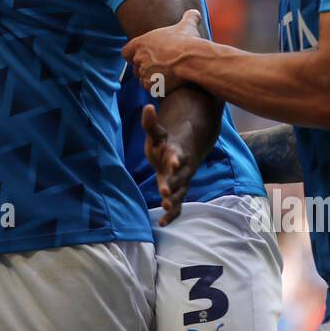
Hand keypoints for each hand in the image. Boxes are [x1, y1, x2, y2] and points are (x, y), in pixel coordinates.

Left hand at [120, 8, 202, 94]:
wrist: (192, 60)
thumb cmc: (188, 41)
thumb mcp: (187, 25)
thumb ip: (189, 17)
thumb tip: (195, 13)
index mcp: (140, 43)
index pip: (126, 52)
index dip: (133, 55)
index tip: (144, 57)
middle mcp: (138, 58)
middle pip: (136, 67)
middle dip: (146, 68)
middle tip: (160, 67)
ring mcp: (143, 73)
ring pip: (143, 79)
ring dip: (152, 78)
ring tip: (166, 76)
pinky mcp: (151, 86)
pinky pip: (151, 89)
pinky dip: (158, 88)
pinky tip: (169, 83)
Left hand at [141, 104, 197, 224]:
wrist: (182, 152)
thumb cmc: (167, 142)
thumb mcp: (158, 132)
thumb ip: (151, 123)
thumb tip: (147, 107)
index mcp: (177, 153)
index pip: (178, 156)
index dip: (176, 159)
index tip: (174, 161)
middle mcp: (181, 170)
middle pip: (179, 178)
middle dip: (173, 185)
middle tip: (164, 193)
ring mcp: (181, 183)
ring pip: (180, 194)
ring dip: (173, 201)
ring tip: (165, 208)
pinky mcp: (178, 192)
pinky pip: (178, 205)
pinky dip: (173, 214)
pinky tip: (163, 223)